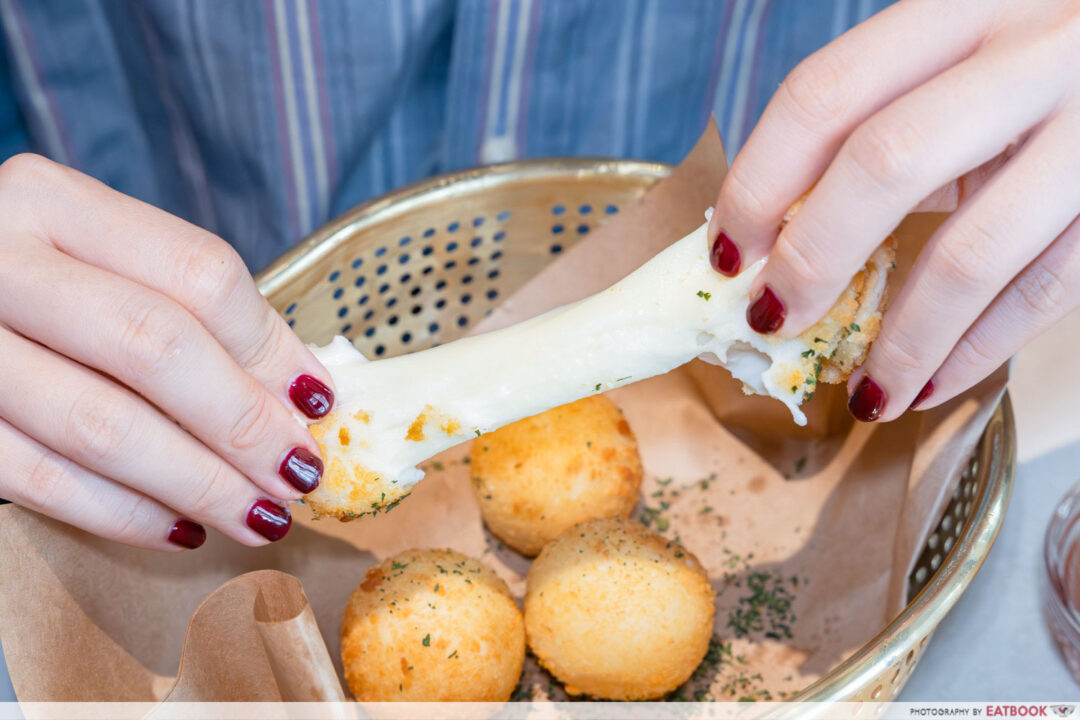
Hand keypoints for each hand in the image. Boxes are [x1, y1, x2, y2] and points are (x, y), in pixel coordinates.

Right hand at [0, 155, 333, 548]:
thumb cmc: (37, 292)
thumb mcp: (101, 265)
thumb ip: (190, 313)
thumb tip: (300, 397)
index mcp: (52, 203)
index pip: (196, 274)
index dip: (270, 347)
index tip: (318, 404)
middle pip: (155, 346)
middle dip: (244, 423)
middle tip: (299, 474)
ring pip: (101, 425)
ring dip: (199, 484)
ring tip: (260, 516)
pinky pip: (41, 480)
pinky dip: (123, 514)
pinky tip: (180, 530)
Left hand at [709, 0, 1079, 421]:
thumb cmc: (1046, 70)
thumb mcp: (968, 64)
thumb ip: (887, 123)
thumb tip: (778, 236)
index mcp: (961, 10)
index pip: (825, 94)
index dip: (759, 182)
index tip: (727, 255)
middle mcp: (1031, 53)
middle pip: (885, 163)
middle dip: (813, 258)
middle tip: (772, 320)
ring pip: (971, 250)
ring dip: (903, 341)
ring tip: (864, 395)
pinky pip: (1045, 291)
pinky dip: (977, 352)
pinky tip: (930, 385)